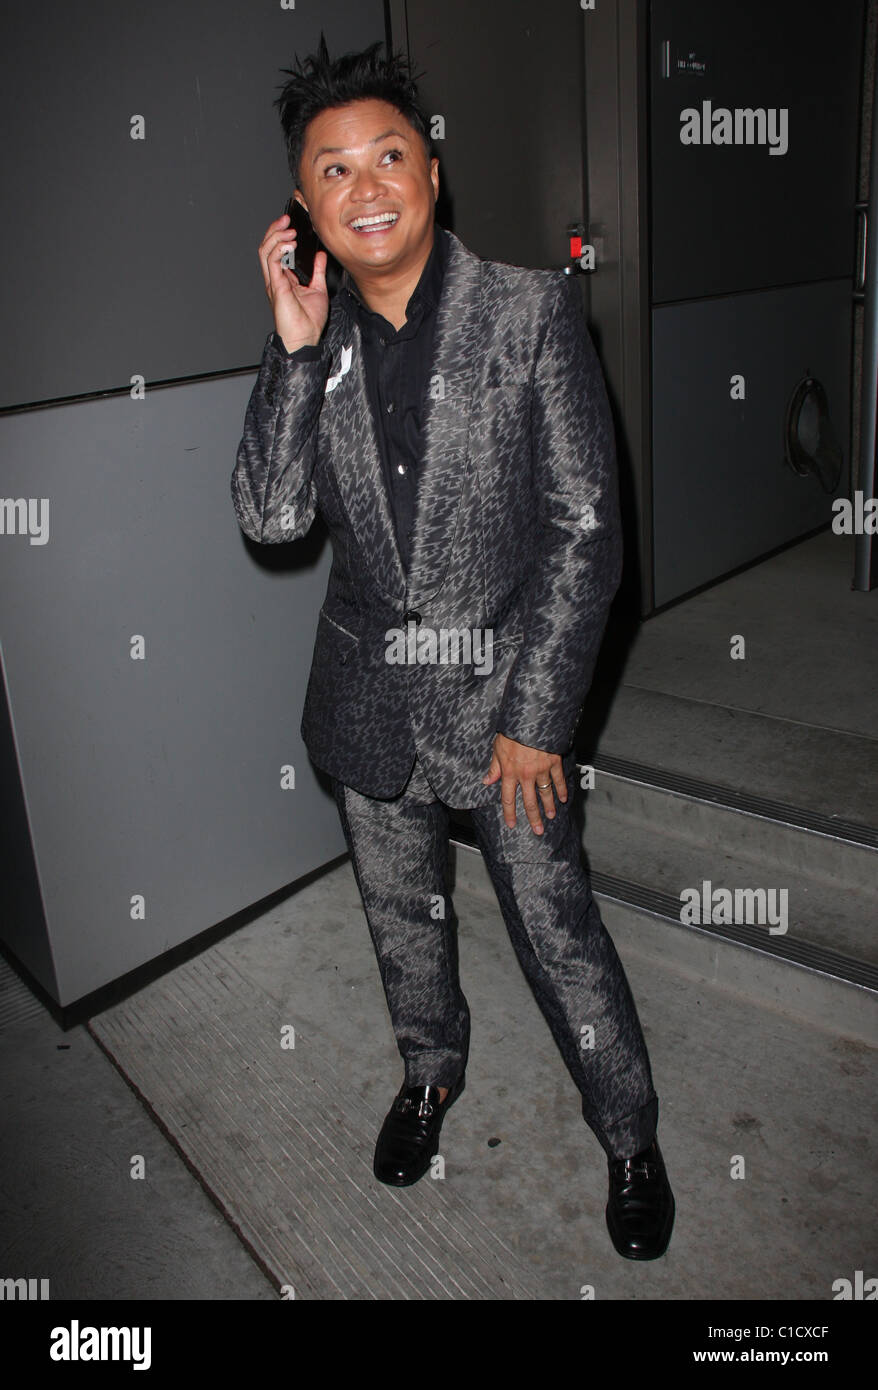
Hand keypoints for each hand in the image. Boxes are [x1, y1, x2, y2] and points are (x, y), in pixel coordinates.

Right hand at [258, 213, 328, 352]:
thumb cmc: (308, 322)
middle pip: (267, 248)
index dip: (281, 235)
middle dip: (275, 230)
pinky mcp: (275, 286)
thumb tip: (320, 256)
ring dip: (276, 236)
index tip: (291, 223)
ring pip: (265, 251)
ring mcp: (273, 282)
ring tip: (289, 229)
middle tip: (286, 218)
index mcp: (283, 279)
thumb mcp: (318, 289)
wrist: (305, 338)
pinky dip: (280, 249)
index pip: (276, 251)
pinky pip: (272, 262)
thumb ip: (318, 271)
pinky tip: (290, 243)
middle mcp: (275, 279)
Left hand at [482, 732, 566, 833]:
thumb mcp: (497, 748)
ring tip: (551, 817)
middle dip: (534, 818)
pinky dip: (561, 789)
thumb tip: (487, 781)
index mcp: (509, 772)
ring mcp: (541, 769)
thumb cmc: (511, 730)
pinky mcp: (553, 761)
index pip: (508, 798)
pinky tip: (563, 798)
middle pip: (530, 802)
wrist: (530, 718)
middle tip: (538, 831)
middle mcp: (525, 774)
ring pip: (545, 793)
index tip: (512, 824)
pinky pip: (558, 779)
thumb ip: (494, 767)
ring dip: (549, 806)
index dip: (510, 813)